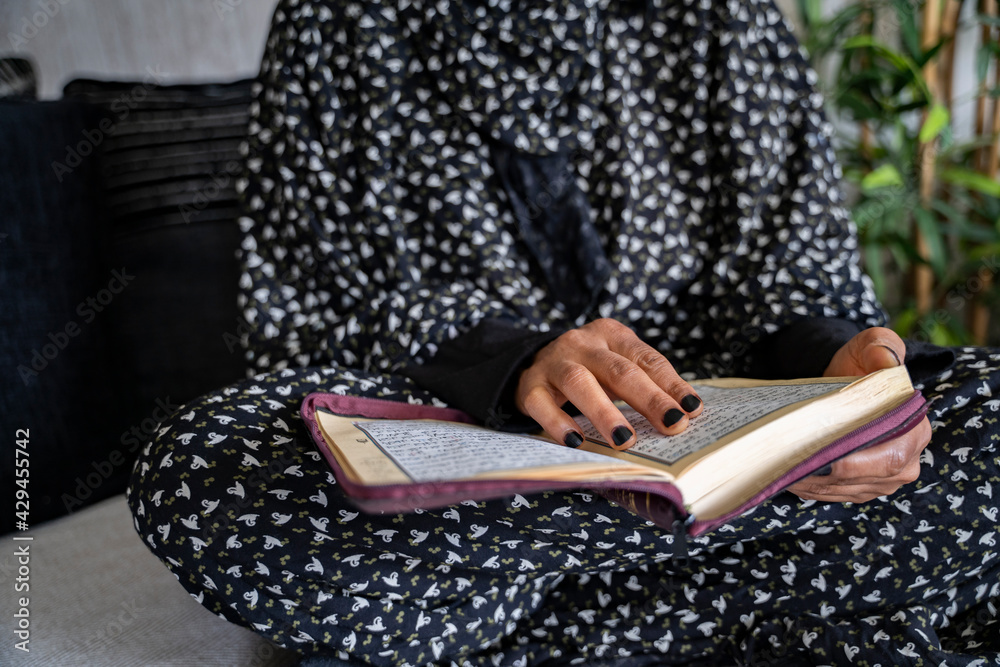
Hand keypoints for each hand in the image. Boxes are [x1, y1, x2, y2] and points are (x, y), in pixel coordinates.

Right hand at [514, 319, 703, 449]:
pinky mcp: (530, 386)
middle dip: (649, 399)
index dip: (671, 384)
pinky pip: (542, 404)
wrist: (530, 362)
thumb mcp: (616, 365)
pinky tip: (577, 441)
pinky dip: (559, 423)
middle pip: (618, 370)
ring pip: (580, 383)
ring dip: (605, 412)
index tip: (692, 408)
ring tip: (626, 439)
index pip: (646, 358)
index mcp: (610, 333)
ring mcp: (553, 363)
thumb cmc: (588, 369)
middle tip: (672, 424)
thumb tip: (684, 413)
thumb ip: (644, 382)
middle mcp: (582, 343)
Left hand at [787, 327, 931, 502]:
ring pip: (844, 489)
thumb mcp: (872, 345)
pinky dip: (810, 488)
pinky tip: (788, 477)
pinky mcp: (862, 487)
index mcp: (914, 430)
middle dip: (825, 474)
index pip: (888, 457)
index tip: (822, 458)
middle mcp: (905, 461)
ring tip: (782, 470)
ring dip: (812, 483)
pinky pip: (835, 495)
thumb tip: (885, 363)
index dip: (854, 462)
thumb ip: (881, 348)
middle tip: (790, 465)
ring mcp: (884, 480)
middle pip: (863, 478)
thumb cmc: (862, 362)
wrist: (848, 380)